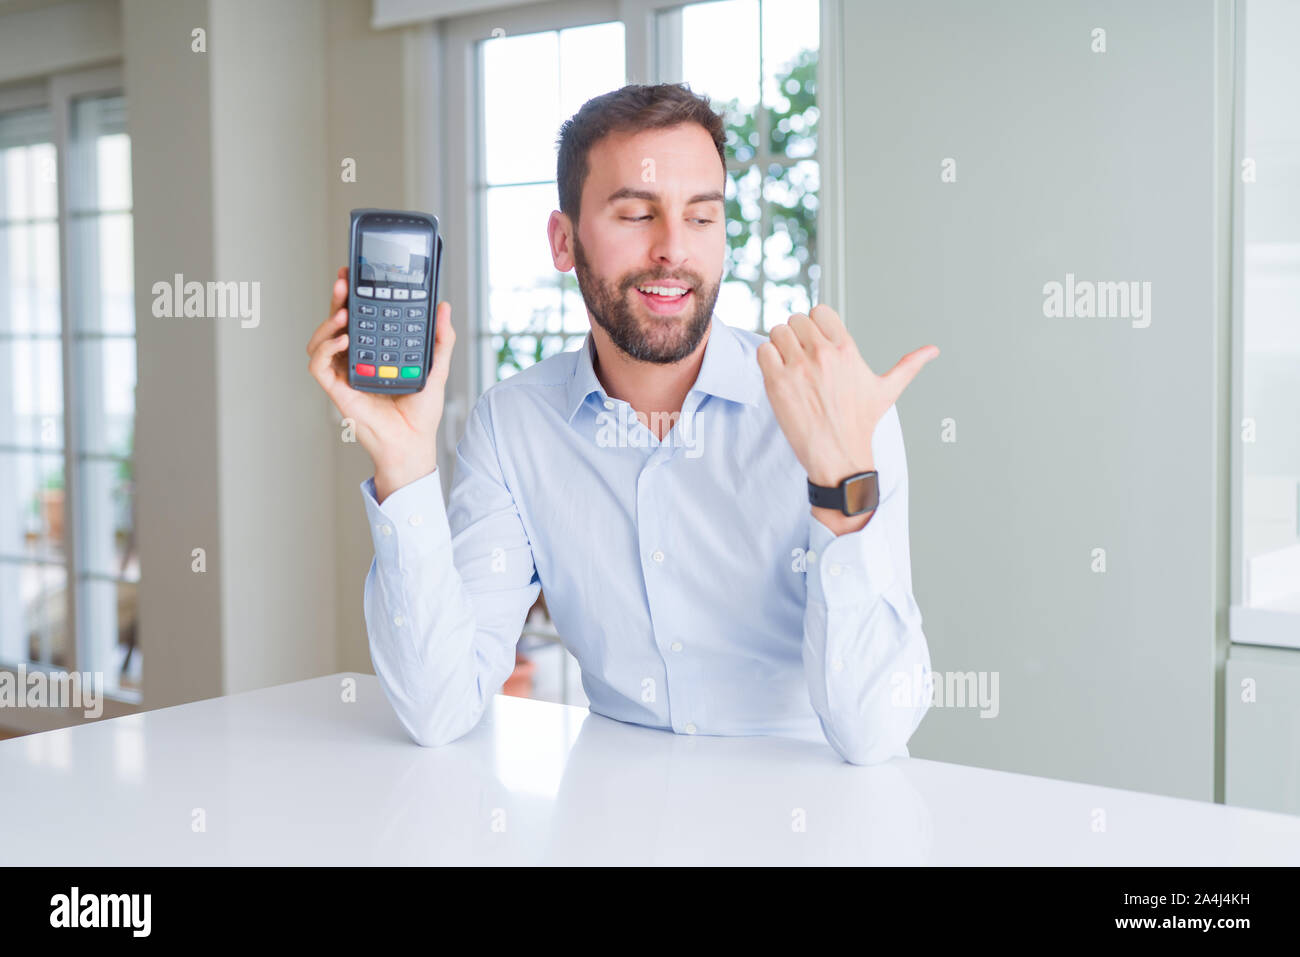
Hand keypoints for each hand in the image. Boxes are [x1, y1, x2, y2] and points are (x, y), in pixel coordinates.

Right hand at [306, 266, 455, 501]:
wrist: (414, 443)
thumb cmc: (421, 413)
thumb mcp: (436, 369)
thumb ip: (441, 340)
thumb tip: (444, 308)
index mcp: (374, 353)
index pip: (360, 318)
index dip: (354, 296)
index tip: (356, 274)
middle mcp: (355, 361)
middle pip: (337, 323)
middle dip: (337, 299)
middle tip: (344, 280)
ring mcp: (344, 375)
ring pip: (321, 341)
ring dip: (327, 322)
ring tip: (344, 311)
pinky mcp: (337, 390)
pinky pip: (319, 365)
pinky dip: (326, 349)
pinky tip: (343, 339)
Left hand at [756, 302, 937, 488]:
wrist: (838, 455)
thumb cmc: (860, 424)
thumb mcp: (887, 390)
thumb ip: (908, 365)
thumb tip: (932, 351)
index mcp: (846, 350)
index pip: (820, 311)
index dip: (815, 325)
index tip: (816, 342)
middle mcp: (822, 354)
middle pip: (796, 320)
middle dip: (796, 336)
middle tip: (801, 358)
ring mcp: (798, 368)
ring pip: (777, 332)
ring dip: (780, 345)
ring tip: (789, 366)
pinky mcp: (777, 383)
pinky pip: (763, 350)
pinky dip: (767, 358)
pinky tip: (778, 374)